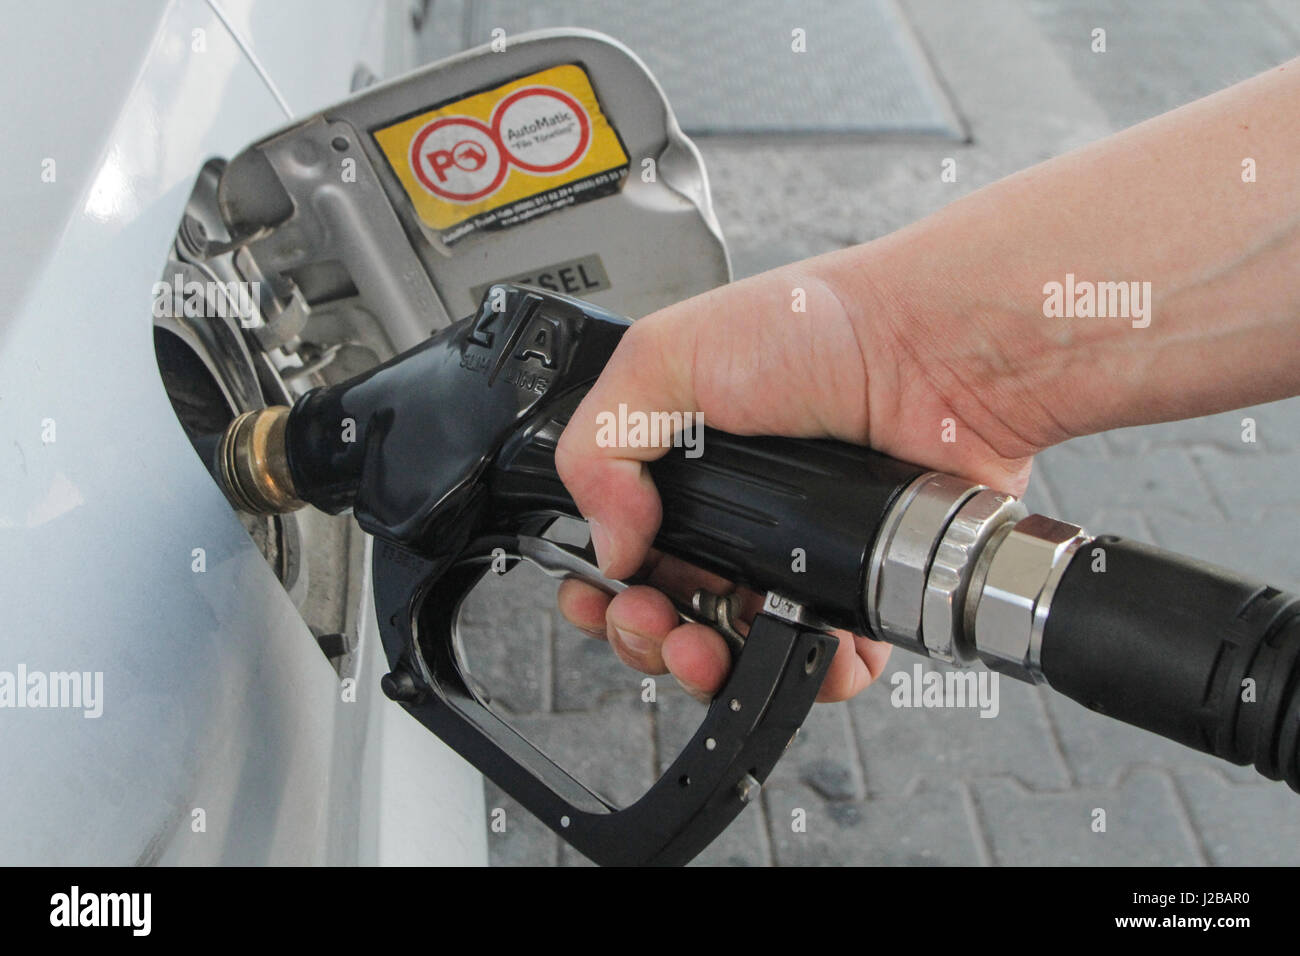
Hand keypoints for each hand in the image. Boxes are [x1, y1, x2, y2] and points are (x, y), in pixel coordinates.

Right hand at [553, 245, 1049, 701]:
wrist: (933, 351)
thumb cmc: (820, 327)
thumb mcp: (667, 355)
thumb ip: (602, 443)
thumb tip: (605, 544)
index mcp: (685, 465)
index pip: (622, 546)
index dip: (600, 584)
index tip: (594, 597)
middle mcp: (739, 513)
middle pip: (668, 609)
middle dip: (641, 632)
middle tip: (646, 620)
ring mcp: (796, 555)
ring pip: (734, 645)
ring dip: (704, 665)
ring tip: (700, 645)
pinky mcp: (857, 587)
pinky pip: (823, 659)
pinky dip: (801, 676)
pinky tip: (783, 653)